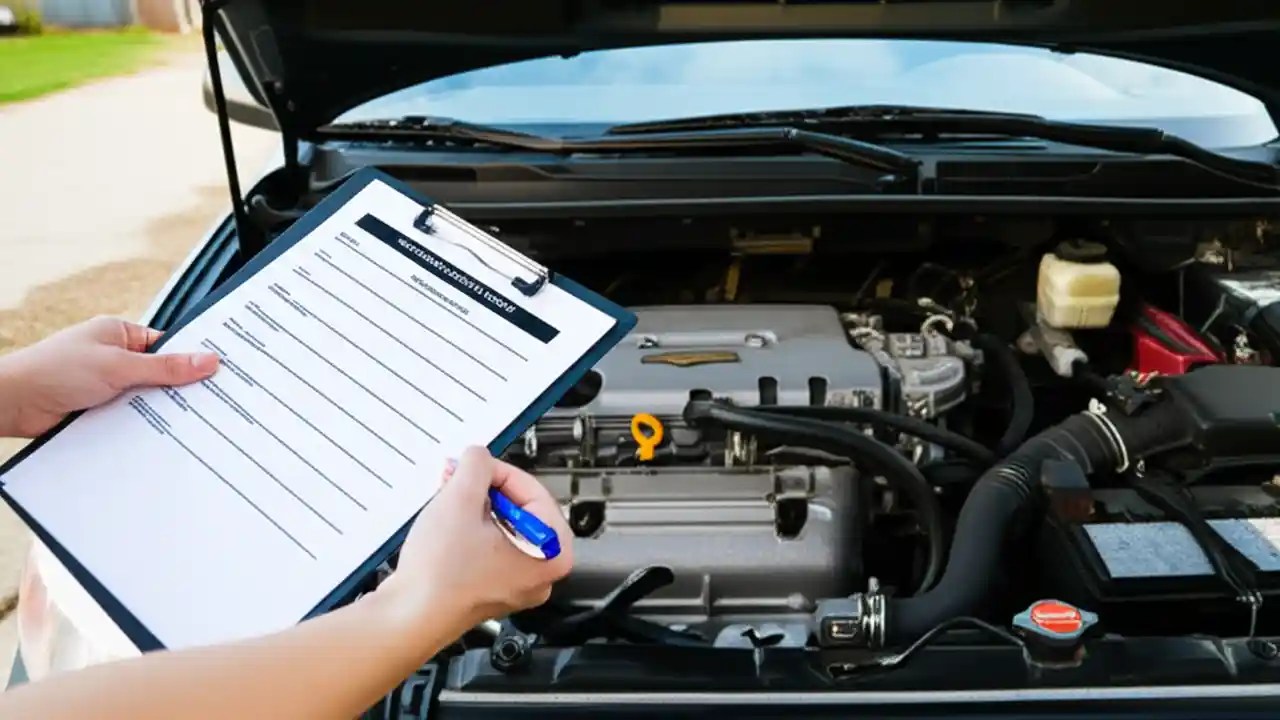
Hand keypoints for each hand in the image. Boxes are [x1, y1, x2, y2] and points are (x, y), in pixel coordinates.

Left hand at [0, 316, 219, 437]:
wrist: (12, 402)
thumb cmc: (56, 369)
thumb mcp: (118, 365)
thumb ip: (166, 367)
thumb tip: (210, 360)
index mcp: (121, 335)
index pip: (169, 345)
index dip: (194, 358)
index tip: (224, 373)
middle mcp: (117, 358)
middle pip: (162, 375)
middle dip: (182, 390)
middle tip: (217, 404)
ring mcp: (109, 386)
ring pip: (149, 399)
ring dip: (161, 411)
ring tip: (197, 426)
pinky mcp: (102, 411)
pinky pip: (134, 418)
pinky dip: (145, 426)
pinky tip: (166, 438)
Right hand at [376, 447, 571, 637]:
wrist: (409, 617)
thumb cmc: (440, 578)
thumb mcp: (460, 500)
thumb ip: (477, 466)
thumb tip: (480, 457)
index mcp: (553, 553)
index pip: (532, 491)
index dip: (497, 472)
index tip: (475, 465)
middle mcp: (542, 573)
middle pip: (518, 509)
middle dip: (484, 489)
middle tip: (458, 479)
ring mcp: (517, 583)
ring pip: (501, 527)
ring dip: (474, 507)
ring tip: (448, 502)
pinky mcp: (492, 588)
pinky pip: (489, 547)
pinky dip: (469, 530)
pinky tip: (447, 526)